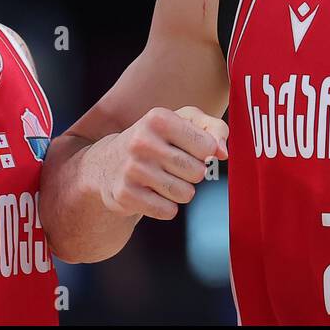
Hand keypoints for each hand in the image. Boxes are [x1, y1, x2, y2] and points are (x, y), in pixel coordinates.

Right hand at [94, 106, 228, 220]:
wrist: (107, 164)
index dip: (205, 151)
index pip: (208, 146)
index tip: (189, 148)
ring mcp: (132, 169)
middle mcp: (142, 141)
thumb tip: (223, 153)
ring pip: (185, 194)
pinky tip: (151, 192)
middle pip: (198, 172)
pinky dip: (165, 206)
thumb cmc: (155, 140)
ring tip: (162, 178)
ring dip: (180, 190)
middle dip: (192, 173)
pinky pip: (168, 211)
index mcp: (158, 119)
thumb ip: (214, 129)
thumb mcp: (183, 122)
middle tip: (172, 165)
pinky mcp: (126, 195)